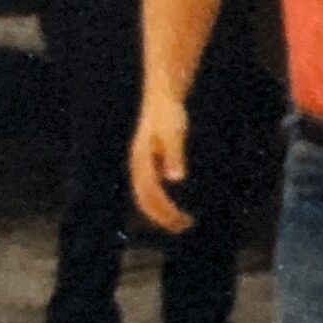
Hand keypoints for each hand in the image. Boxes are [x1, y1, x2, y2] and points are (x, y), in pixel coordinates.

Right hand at [130, 95, 192, 232]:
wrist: (162, 95)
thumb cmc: (170, 114)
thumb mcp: (175, 134)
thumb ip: (174, 156)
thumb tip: (175, 179)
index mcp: (142, 161)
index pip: (151, 195)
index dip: (165, 212)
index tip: (182, 221)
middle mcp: (138, 165)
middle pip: (145, 199)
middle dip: (163, 216)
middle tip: (185, 226)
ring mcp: (141, 163)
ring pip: (145, 195)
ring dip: (161, 211)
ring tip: (181, 221)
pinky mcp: (147, 160)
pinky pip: (149, 187)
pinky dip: (160, 200)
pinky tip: (173, 203)